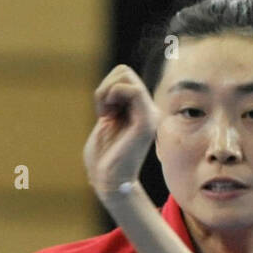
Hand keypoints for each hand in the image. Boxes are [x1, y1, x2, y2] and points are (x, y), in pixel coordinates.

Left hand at [83, 65, 159, 200]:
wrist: (108, 181)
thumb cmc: (104, 157)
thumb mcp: (107, 122)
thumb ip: (114, 102)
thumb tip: (115, 81)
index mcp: (141, 109)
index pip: (124, 75)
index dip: (106, 87)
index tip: (102, 112)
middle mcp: (149, 109)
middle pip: (124, 71)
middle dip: (104, 86)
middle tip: (103, 113)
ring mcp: (149, 115)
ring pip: (126, 75)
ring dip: (105, 91)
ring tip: (105, 115)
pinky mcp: (146, 123)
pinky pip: (132, 91)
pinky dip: (111, 96)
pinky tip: (107, 117)